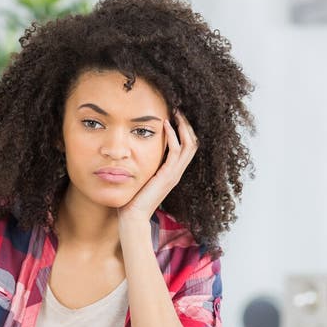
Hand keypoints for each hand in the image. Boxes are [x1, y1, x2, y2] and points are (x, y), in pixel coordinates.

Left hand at [118, 110, 198, 224]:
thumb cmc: (133, 200)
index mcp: (172, 173)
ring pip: (189, 144)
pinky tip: (165, 125)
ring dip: (183, 126)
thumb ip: (144, 164)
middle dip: (187, 124)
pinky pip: (176, 151)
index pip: (187, 147)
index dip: (184, 131)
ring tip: (175, 112)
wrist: (133, 217)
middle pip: (193, 143)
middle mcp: (176, 173)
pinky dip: (173, 136)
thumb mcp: (141, 177)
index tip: (174, 116)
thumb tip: (134, 151)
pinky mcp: (168, 176)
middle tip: (178, 109)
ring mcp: (174, 174)